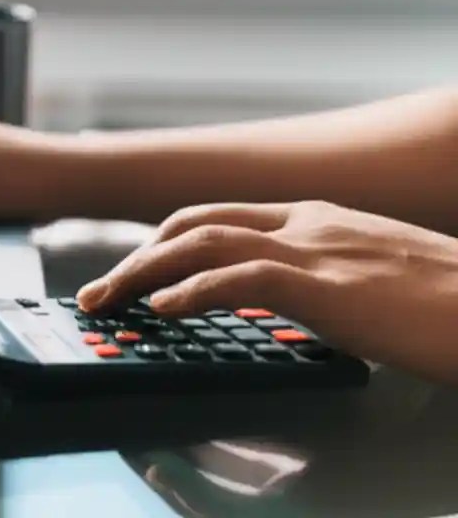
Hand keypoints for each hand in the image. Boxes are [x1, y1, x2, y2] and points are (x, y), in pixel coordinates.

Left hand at [76, 200, 457, 382]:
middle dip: (139, 253)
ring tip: (108, 300)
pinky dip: (189, 291)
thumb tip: (293, 300)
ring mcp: (314, 249)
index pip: (222, 217)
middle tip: (103, 290)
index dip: (169, 240)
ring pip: (201, 243)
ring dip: (142, 272)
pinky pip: (237, 279)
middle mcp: (306, 223)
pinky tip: (160, 308)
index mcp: (317, 218)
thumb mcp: (373, 277)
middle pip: (196, 223)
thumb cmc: (448, 301)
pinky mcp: (325, 285)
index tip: (137, 267)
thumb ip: (325, 278)